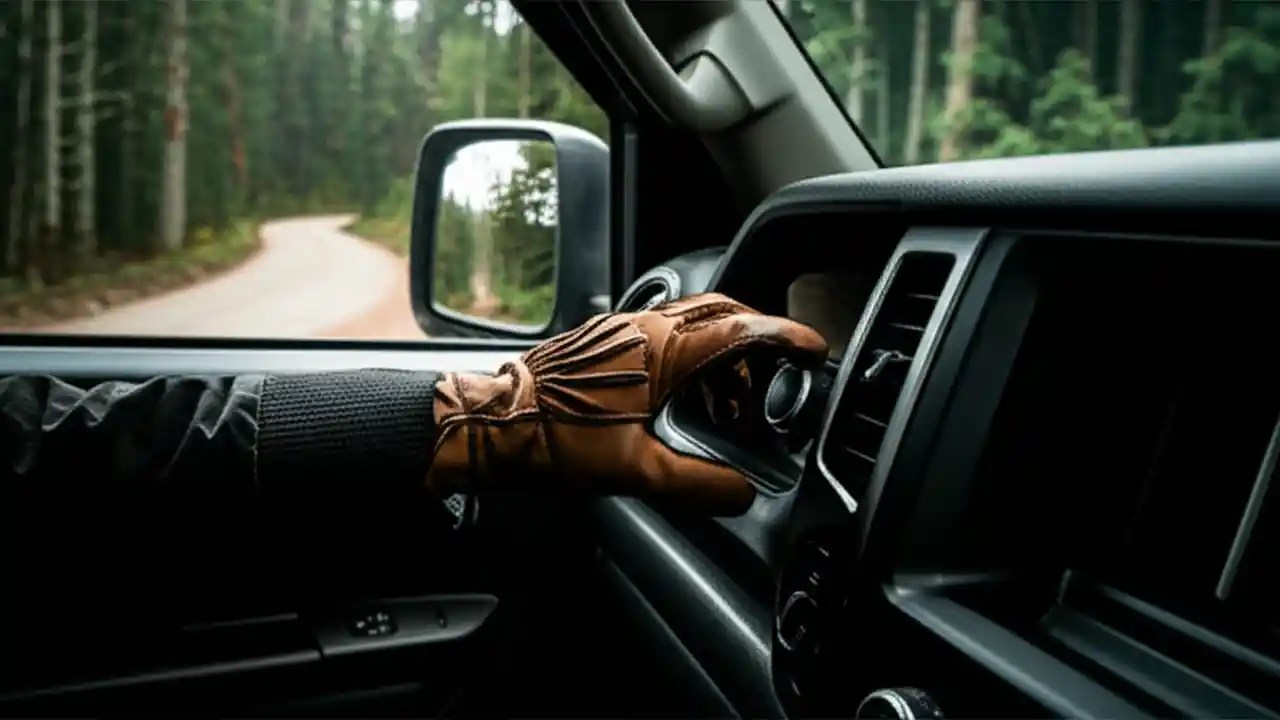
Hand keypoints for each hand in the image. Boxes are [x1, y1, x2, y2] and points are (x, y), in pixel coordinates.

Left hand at [425, 293, 827, 514]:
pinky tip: (686, 399)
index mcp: (663, 349)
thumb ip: (697, 485)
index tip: (813, 347)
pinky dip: (692, 357)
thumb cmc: (554, 440)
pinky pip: (665, 334)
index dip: (785, 337)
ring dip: (723, 354)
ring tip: (732, 403)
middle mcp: (646, 327)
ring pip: (693, 324)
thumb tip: (741, 494)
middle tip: (781, 372)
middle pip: (723, 313)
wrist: (491, 424)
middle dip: (759, 339)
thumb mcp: (635, 472)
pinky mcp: (604, 340)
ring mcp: (623, 329)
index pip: (742, 330)